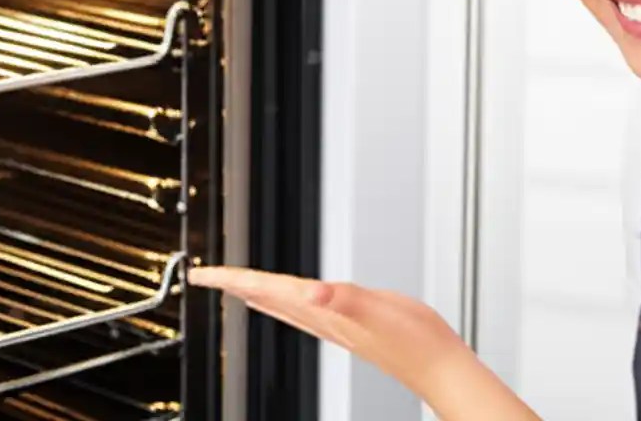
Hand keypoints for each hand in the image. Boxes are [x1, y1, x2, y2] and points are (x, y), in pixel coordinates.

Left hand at [188, 266, 540, 419]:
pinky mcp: (346, 327)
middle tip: (205, 278)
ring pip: (280, 306)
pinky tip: (287, 301)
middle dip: (232, 287)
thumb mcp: (381, 309)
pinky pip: (302, 311)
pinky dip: (284, 302)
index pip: (265, 290)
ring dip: (254, 295)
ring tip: (233, 287)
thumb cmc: (415, 340)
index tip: (202, 275)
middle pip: (263, 299)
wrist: (437, 365)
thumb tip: (315, 292)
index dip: (231, 279)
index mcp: (322, 310)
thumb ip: (346, 299)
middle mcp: (321, 319)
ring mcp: (332, 325)